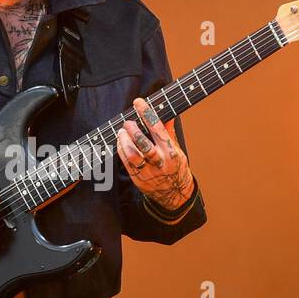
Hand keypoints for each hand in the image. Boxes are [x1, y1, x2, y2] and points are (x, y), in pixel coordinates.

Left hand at [116, 97, 194, 211]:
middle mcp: (160, 161)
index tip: (138, 102)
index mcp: (171, 151)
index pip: (157, 128)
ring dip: (124, 141)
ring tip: (122, 132)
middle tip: (128, 122)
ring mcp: (148, 171)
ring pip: (132, 154)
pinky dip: (121, 150)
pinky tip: (120, 142)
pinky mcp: (138, 179)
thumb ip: (169, 133)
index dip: (146, 113)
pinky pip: (126, 163)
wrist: (175, 195)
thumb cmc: (176, 168)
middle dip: (132, 130)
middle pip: (143, 143)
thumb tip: (168, 114)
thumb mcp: (177, 150)